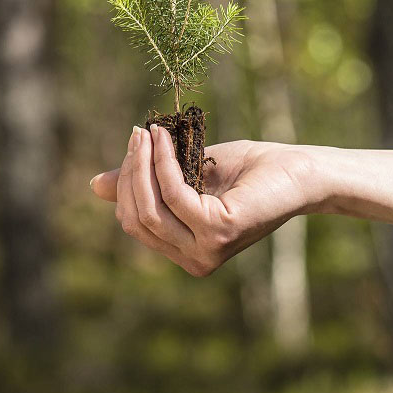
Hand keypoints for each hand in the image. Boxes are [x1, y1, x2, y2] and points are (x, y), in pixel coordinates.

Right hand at [90, 126, 319, 275]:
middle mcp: (193, 261)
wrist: (298, 171)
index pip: (135, 222)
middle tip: (139, 133)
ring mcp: (205, 251)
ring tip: (149, 132)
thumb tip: (95, 187)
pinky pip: (173, 194)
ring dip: (143, 164)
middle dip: (131, 172)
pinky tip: (166, 140)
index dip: (127, 182)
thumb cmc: (248, 172)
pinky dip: (163, 163)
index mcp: (184, 252)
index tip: (134, 142)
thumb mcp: (185, 175)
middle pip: (136, 218)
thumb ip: (145, 184)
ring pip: (149, 209)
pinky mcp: (217, 232)